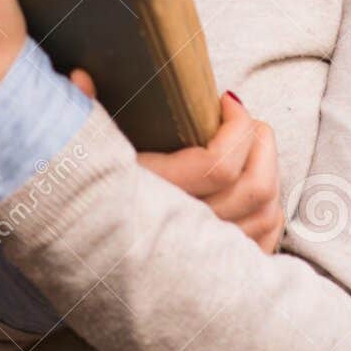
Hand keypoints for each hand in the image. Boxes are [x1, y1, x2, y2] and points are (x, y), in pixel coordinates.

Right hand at [71, 73, 283, 254]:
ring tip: (250, 144)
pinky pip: (266, 238)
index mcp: (156, 201)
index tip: (224, 101)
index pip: (219, 166)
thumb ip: (81, 116)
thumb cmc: (84, 204)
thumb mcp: (81, 157)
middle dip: (260, 141)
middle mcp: (185, 236)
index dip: (237, 126)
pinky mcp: (224, 274)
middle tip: (245, 118)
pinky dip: (270, 206)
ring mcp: (208, 260)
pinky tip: (254, 182)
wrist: (86, 258)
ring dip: (268, 169)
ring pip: (265, 211)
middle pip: (254, 187)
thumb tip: (80, 77)